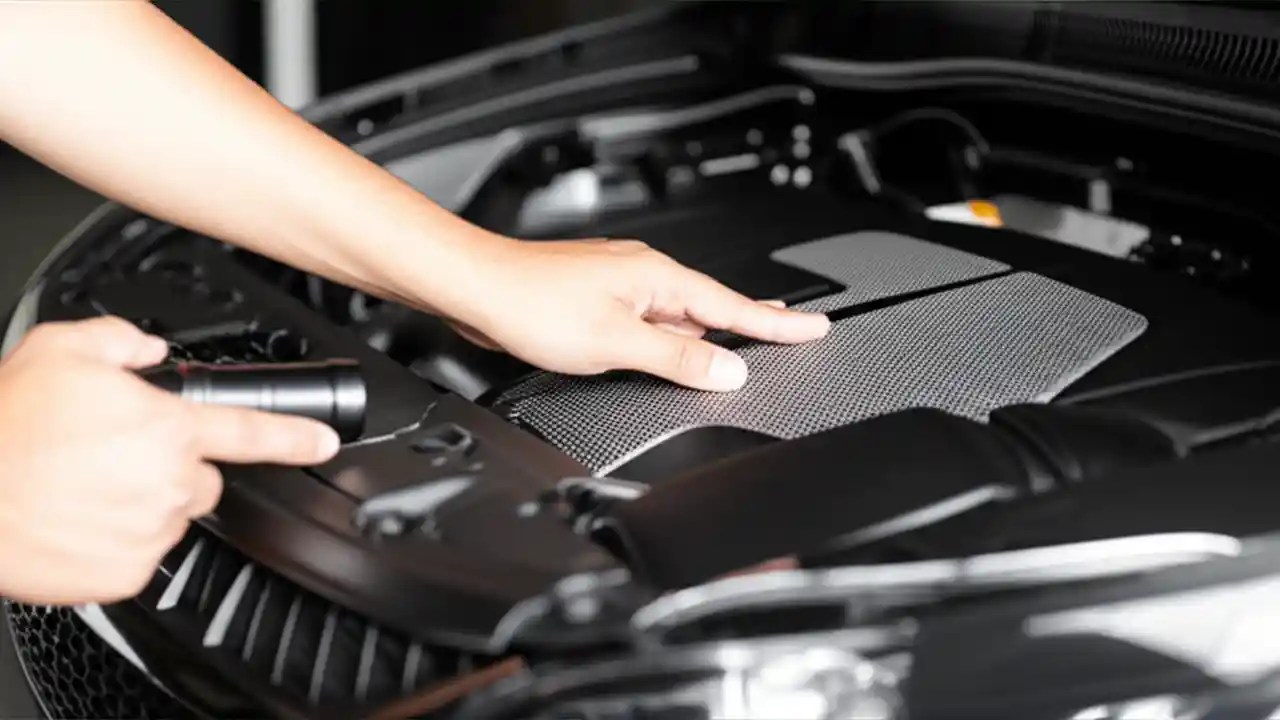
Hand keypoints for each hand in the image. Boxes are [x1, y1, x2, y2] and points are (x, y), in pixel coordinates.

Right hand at [0, 317, 339, 604]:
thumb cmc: (5, 426)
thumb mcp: (61, 350)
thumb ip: (121, 340)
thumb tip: (149, 347)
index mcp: (166, 428)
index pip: (251, 432)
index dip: (297, 438)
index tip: (325, 443)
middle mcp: (167, 482)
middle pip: (202, 477)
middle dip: (171, 466)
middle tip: (114, 458)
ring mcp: (150, 532)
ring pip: (171, 515)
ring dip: (143, 502)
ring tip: (87, 487)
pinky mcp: (127, 573)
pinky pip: (141, 553)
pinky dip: (119, 540)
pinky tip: (81, 519)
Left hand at [448, 239, 831, 390]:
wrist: (476, 288)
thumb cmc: (532, 303)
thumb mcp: (616, 342)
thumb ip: (676, 360)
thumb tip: (727, 371)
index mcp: (659, 279)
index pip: (734, 307)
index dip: (778, 323)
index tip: (816, 328)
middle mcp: (644, 275)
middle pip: (712, 308)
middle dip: (753, 323)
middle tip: (793, 329)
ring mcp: (620, 285)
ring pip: (679, 315)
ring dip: (707, 334)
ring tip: (743, 343)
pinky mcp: (597, 299)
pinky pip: (651, 320)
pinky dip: (671, 337)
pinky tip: (669, 349)